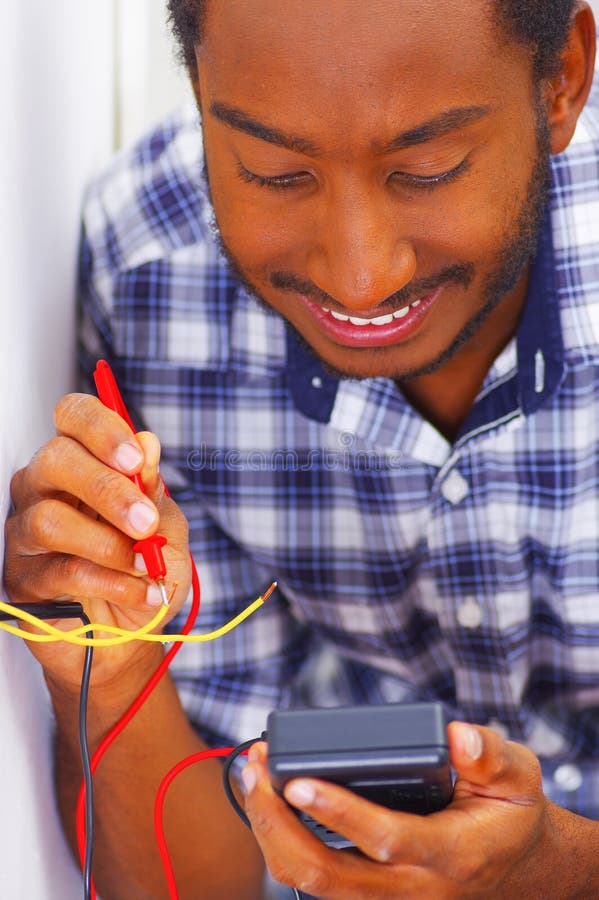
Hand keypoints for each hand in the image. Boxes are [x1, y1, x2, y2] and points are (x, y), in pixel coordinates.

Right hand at [3, 392, 190, 689]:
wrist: (132, 636)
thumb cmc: (145, 570)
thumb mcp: (165, 528)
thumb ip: (154, 491)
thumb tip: (148, 443)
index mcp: (83, 461)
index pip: (73, 416)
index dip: (101, 428)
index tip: (136, 459)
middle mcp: (45, 487)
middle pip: (56, 460)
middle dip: (108, 490)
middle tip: (145, 522)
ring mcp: (26, 531)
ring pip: (50, 520)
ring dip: (108, 544)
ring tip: (146, 565)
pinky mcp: (21, 578)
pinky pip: (61, 571)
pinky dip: (110, 582)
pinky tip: (140, 591)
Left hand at [241, 722, 591, 898]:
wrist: (515, 861)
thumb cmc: (509, 812)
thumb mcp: (517, 775)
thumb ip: (491, 754)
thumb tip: (456, 736)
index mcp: (450, 854)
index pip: (386, 840)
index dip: (340, 812)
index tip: (299, 781)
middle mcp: (412, 887)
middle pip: (327, 875)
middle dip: (279, 823)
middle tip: (255, 768)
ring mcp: (387, 897)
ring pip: (312, 883)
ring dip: (271, 831)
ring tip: (253, 774)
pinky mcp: (369, 892)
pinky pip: (314, 879)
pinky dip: (283, 840)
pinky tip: (269, 797)